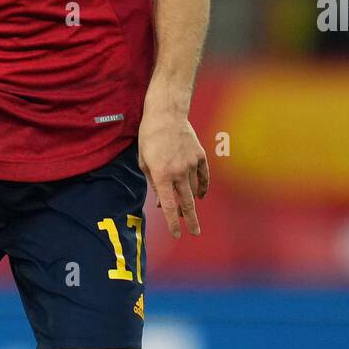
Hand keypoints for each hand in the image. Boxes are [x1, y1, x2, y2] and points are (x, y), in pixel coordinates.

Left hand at [137, 107, 208, 237]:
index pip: (169, 205)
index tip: (177, 235)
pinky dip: (202, 187)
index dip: (173, 222)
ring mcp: (192, 163)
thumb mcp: (145, 162)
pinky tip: (200, 195)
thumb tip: (163, 203)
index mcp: (161, 174)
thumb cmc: (149, 138)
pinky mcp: (200, 156)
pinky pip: (204, 177)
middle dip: (191, 220)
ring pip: (194, 190)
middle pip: (187, 202)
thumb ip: (155, 185)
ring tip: (188, 211)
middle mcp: (179, 171)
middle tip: (195, 233)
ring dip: (191, 201)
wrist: (166, 114)